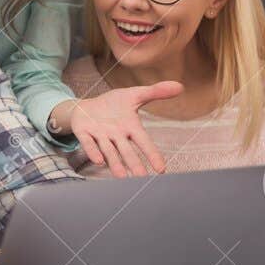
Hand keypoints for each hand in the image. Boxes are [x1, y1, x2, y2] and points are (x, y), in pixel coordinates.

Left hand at [64, 80, 181, 176]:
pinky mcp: (84, 133)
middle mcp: (117, 136)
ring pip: (109, 151)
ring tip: (121, 176)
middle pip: (127, 151)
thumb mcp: (134, 94)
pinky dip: (93, 151)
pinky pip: (89, 143)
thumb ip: (155, 92)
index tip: (161, 169)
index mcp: (130, 127)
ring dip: (115, 163)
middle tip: (141, 178)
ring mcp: (100, 136)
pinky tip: (98, 160)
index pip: (144, 142)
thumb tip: (180, 86)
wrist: (87, 106)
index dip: (152, 154)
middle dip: (134, 164)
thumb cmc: (113, 104)